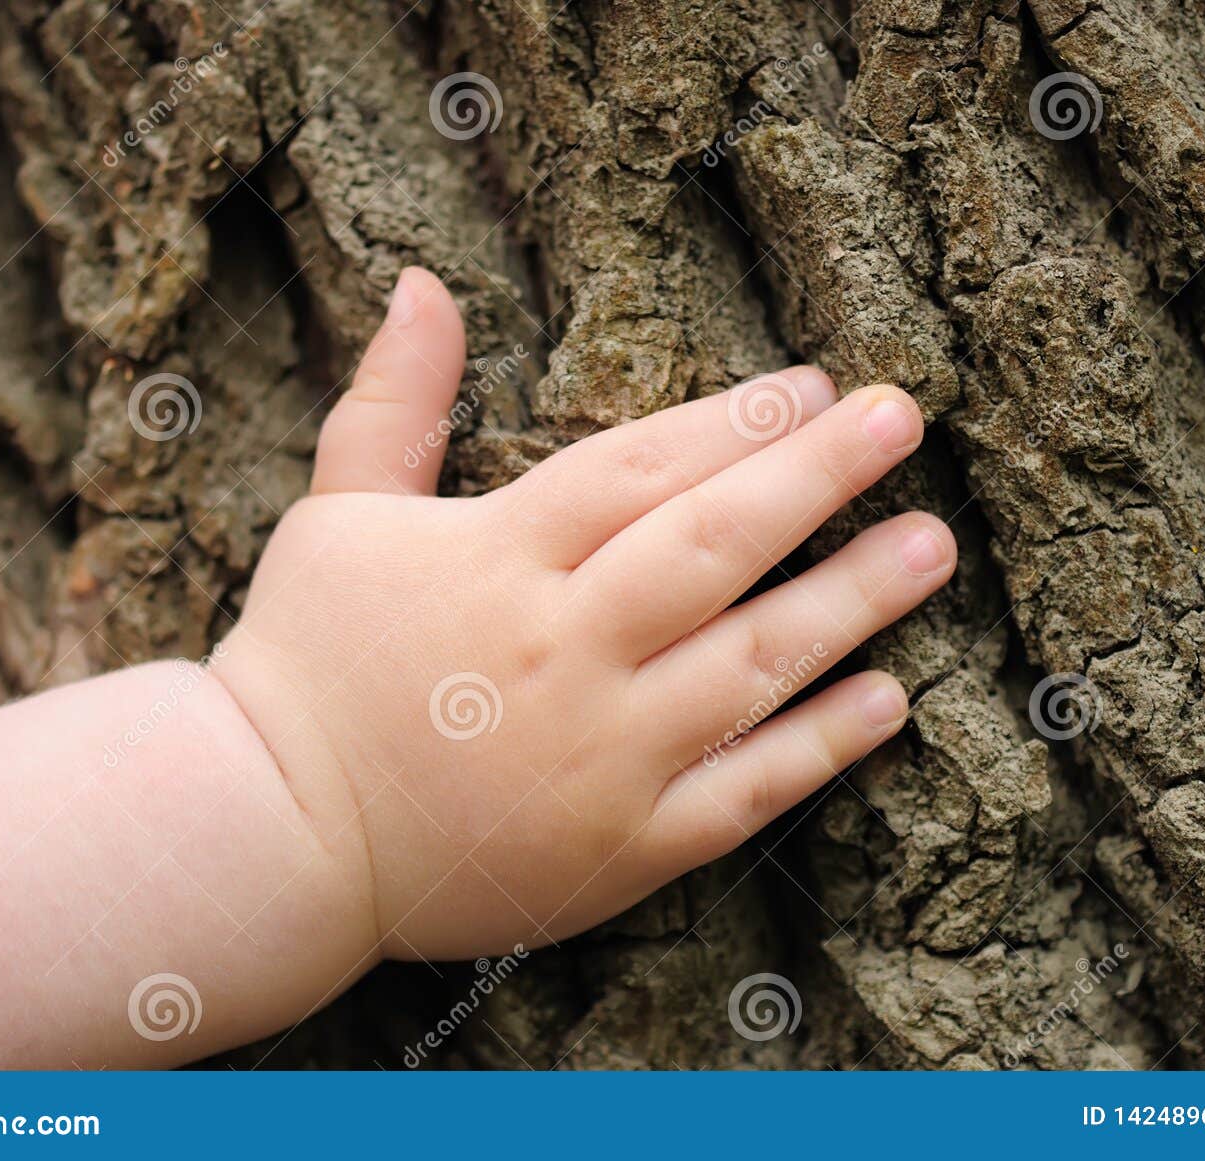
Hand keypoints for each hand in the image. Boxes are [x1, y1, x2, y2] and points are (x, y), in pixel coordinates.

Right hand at [214, 268, 956, 963]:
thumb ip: (395, 401)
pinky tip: (889, 699)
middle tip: (902, 422)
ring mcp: (599, 755)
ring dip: (850, 601)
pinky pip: (739, 792)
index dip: (737, 420)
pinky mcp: (621, 847)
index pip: (641, 468)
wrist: (275, 835)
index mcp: (499, 559)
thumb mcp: (334, 511)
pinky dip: (818, 746)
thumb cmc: (305, 664)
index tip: (816, 385)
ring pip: (750, 666)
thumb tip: (420, 282)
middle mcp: (562, 650)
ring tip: (928, 547)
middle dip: (816, 477)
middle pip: (714, 546)